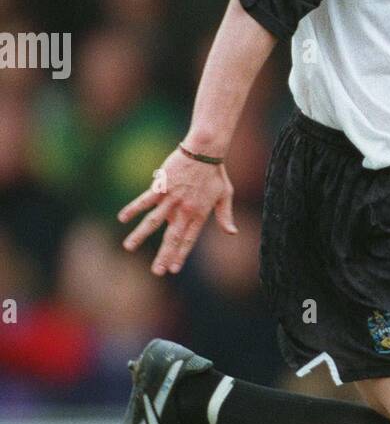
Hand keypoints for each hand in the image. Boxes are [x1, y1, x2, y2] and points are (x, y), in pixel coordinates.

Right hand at [118, 146, 236, 275]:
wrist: (205, 151)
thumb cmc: (216, 172)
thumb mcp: (226, 195)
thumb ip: (225, 216)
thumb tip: (232, 233)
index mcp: (199, 214)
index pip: (188, 240)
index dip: (180, 255)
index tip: (172, 269)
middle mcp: (184, 210)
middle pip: (172, 238)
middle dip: (163, 256)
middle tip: (156, 272)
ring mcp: (171, 199)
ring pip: (153, 222)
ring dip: (139, 235)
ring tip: (128, 248)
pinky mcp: (161, 187)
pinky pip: (144, 200)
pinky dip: (133, 209)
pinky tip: (122, 218)